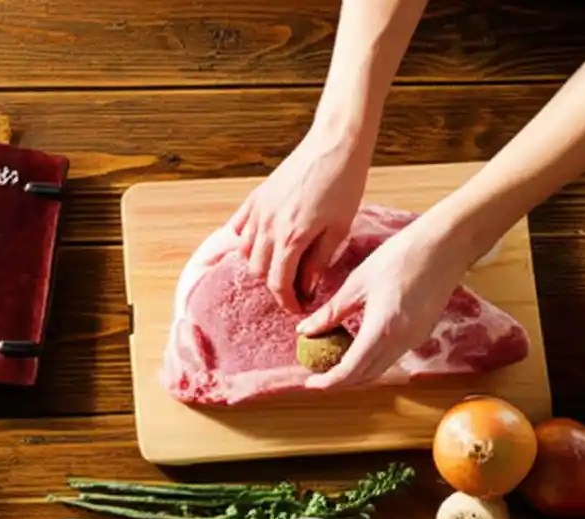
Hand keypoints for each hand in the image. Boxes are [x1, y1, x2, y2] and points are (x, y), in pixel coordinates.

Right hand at [230, 128, 370, 312]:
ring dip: (260, 263)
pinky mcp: (256, 196)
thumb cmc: (344, 185)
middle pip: (258, 271)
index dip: (288, 301)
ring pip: (245, 252)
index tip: (298, 307)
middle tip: (294, 286)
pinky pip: (240, 227)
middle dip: (274, 284)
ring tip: (280, 263)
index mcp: (291, 239)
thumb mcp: (338, 230)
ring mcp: (258, 210)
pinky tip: (262, 241)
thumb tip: (307, 286)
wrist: (335, 145)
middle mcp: (268, 227)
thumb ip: (318, 261)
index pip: (278, 284)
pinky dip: (247, 239)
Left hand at [295, 213, 479, 388]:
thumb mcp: (357, 283)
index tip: (309, 383)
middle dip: (340, 381)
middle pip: (366, 376)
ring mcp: (416, 339)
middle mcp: (402, 342)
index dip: (328, 382)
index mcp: (383, 330)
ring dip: (356, 372)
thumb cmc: (401, 256)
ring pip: (380, 368)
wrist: (446, 245)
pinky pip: (392, 355)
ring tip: (331, 362)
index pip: (351, 371)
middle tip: (316, 375)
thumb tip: (305, 330)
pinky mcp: (422, 332)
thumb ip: (331, 312)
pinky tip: (356, 346)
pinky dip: (372, 359)